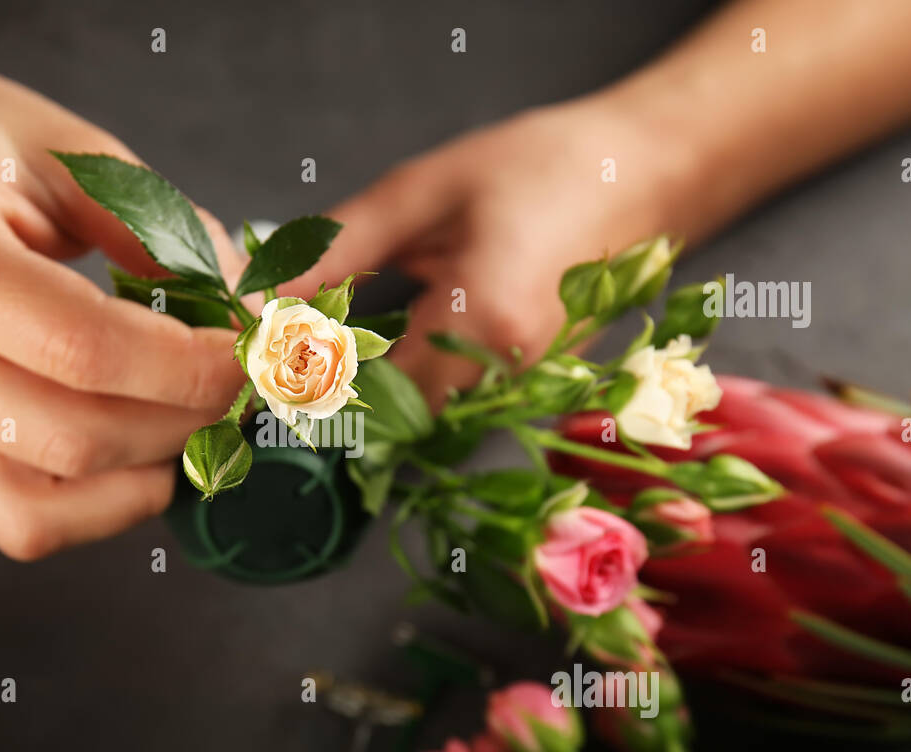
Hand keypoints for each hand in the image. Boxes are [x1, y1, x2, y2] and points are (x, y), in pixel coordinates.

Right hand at [0, 51, 246, 558]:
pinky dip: (99, 506)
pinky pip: (16, 520)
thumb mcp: (70, 150)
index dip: (186, 366)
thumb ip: (163, 234)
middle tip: (243, 382)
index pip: (76, 346)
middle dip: (183, 419)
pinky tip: (144, 455)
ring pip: (39, 503)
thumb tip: (254, 315)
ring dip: (147, 470)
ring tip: (197, 415)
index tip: (254, 352)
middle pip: (66, 436)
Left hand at [290, 99, 696, 405]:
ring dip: (378, 401)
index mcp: (481, 318)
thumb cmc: (540, 168)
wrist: (647, 171)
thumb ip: (336, 252)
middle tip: (296, 366)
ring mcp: (531, 387)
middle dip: (342, 403)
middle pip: (398, 426)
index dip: (313, 390)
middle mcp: (510, 371)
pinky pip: (463, 408)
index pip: (369, 393)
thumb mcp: (422, 194)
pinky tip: (395, 351)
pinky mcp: (540, 386)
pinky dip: (419, 390)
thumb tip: (263, 299)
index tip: (269, 370)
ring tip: (337, 355)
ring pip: (430, 425)